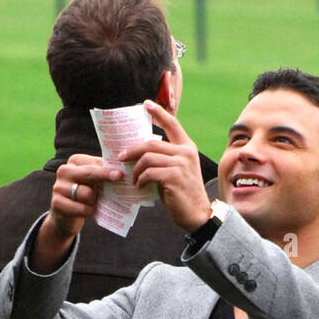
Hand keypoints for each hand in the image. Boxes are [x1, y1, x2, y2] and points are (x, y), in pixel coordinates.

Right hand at [32, 154, 122, 271]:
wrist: (65, 218)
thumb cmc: (84, 197)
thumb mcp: (92, 183)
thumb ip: (102, 176)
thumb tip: (122, 174)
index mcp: (74, 162)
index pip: (94, 162)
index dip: (108, 167)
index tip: (122, 171)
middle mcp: (64, 171)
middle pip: (89, 172)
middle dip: (105, 175)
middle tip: (119, 177)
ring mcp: (59, 186)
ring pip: (87, 193)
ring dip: (94, 201)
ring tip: (93, 203)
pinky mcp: (57, 203)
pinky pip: (82, 208)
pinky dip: (88, 212)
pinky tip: (87, 212)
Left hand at [119, 101, 210, 231]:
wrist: (197, 214)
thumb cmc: (183, 194)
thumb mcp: (176, 171)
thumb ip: (164, 159)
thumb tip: (139, 153)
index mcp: (187, 148)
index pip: (172, 124)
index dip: (159, 112)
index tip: (146, 104)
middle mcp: (185, 152)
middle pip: (151, 143)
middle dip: (132, 150)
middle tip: (121, 156)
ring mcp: (181, 164)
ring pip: (148, 158)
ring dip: (136, 169)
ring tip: (133, 178)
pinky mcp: (174, 176)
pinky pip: (149, 172)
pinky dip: (141, 179)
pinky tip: (140, 186)